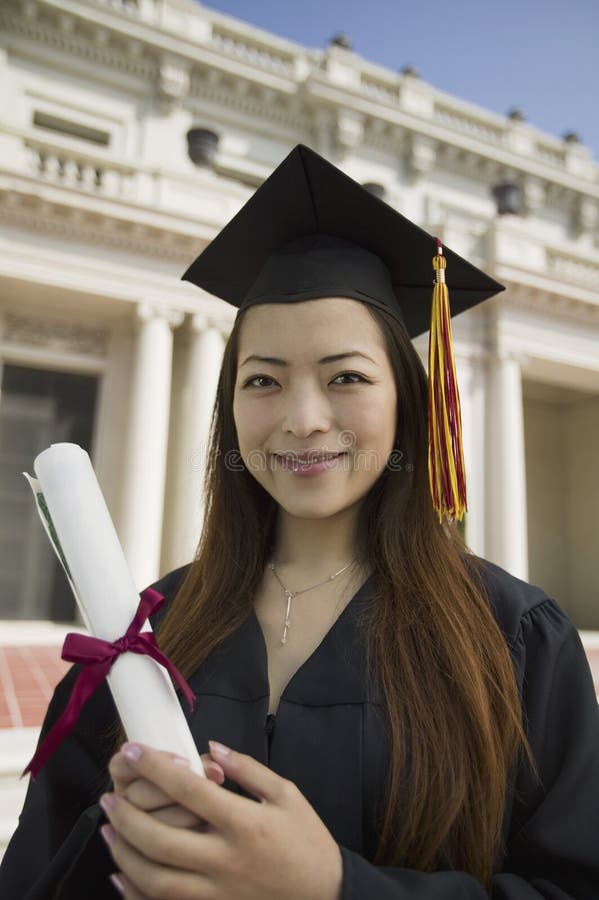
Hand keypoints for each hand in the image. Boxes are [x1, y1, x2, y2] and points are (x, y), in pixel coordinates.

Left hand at [100, 741, 342, 899]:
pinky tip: (120, 874)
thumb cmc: (306, 841)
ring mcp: (215, 892)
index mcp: (244, 823)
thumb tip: (211, 748)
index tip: (133, 750)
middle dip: (126, 815)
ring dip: (123, 853)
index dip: (155, 768)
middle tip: (108, 796)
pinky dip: (134, 892)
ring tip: (108, 828)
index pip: (188, 791)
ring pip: (153, 877)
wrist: (324, 896)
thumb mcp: (286, 795)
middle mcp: (224, 859)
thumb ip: (248, 768)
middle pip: (160, 838)